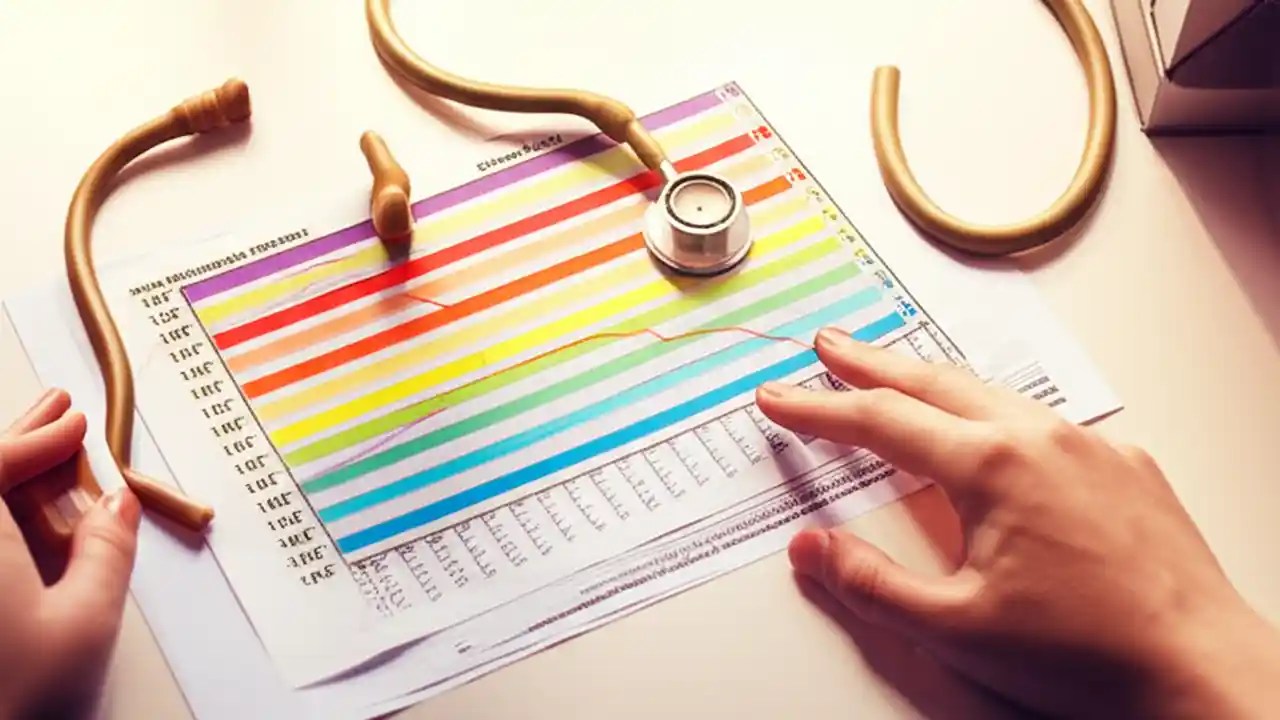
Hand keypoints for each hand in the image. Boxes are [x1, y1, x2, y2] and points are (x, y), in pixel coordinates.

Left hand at [0, 389, 140, 719]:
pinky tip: (22, 514)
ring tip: (40, 450)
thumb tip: (116, 505)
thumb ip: (105, 551)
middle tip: (54, 409)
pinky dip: (2, 520)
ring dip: (7, 477)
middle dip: (16, 441)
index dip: (35, 437)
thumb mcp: (85, 623)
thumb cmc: (17, 707)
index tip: (75, 425)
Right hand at [756, 328, 1279, 718]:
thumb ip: (871, 584)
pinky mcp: (1126, 467)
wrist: (1203, 672)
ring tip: (898, 375)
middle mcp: (1042, 439)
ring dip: (933, 382)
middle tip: (829, 347)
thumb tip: (812, 548)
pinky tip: (993, 428)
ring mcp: (1090, 447)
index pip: (881, 422)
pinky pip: (1045, 420)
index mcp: (993, 467)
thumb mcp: (955, 629)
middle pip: (934, 382)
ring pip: (992, 394)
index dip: (819, 409)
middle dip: (871, 363)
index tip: (780, 398)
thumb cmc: (1091, 655)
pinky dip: (998, 412)